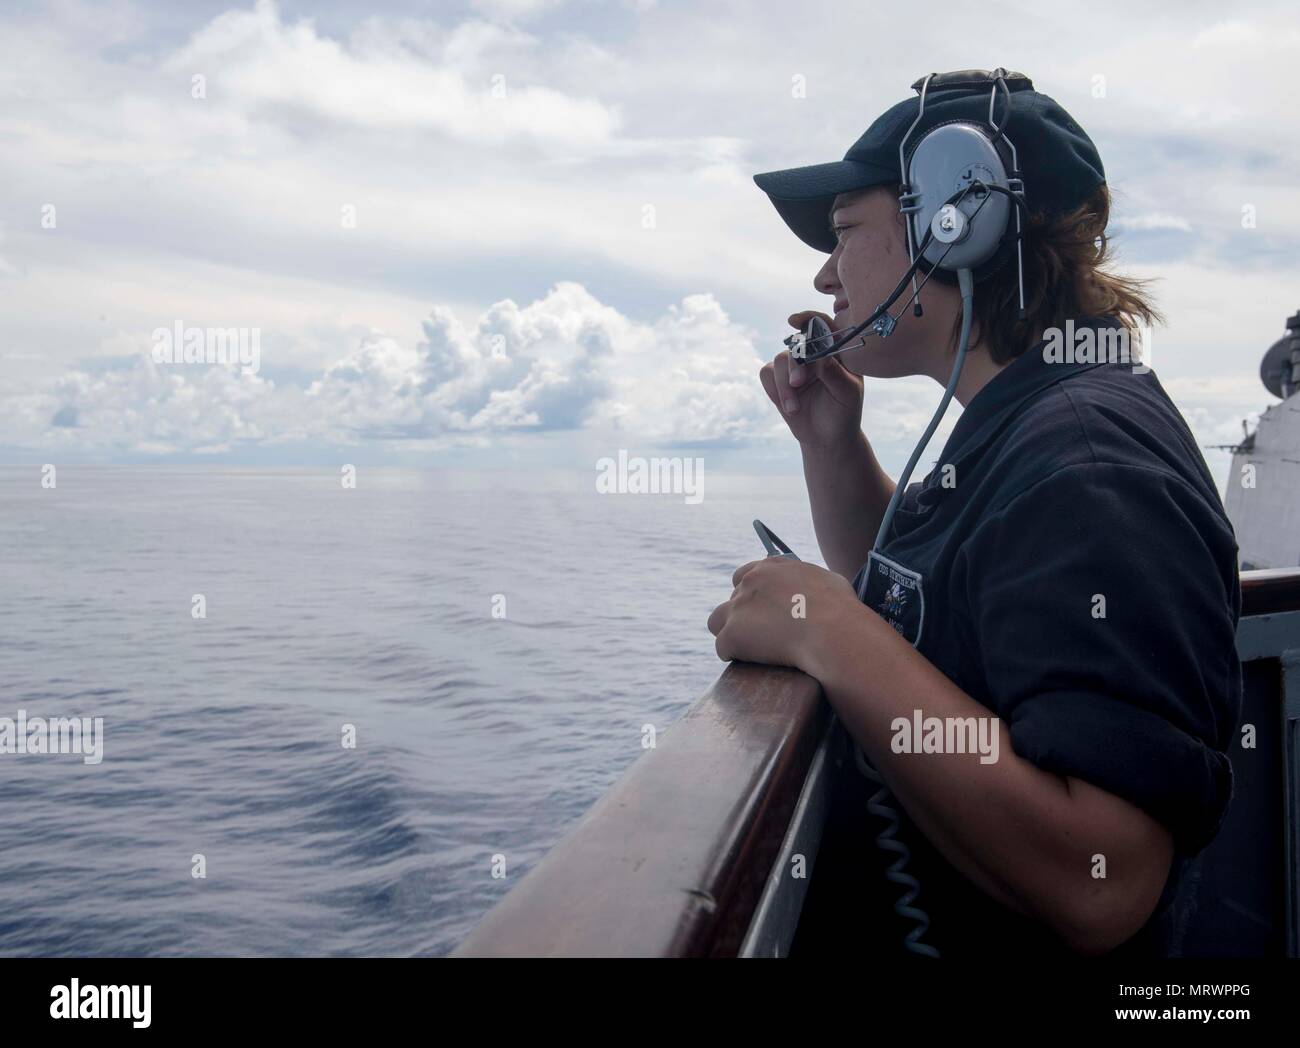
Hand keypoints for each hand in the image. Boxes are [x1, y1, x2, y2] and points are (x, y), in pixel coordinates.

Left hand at [707, 556, 859, 672]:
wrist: (832, 633)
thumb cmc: (840, 609)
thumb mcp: (829, 581)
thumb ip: (812, 581)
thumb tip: (816, 589)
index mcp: (771, 568)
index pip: (745, 575)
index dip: (752, 595)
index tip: (762, 610)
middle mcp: (750, 582)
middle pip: (732, 599)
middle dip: (744, 616)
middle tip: (763, 635)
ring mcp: (738, 608)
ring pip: (716, 620)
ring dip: (729, 633)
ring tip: (747, 649)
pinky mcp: (732, 634)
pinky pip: (722, 648)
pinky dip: (734, 656)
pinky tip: (750, 664)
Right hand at [759, 310, 864, 450]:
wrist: (828, 438)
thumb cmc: (844, 412)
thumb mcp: (847, 393)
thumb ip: (835, 373)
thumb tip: (819, 355)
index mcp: (836, 350)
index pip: (823, 325)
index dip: (808, 319)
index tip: (794, 321)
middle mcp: (813, 354)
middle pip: (797, 344)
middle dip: (795, 363)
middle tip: (797, 383)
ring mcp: (794, 366)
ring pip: (780, 360)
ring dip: (784, 385)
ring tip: (794, 408)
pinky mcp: (778, 381)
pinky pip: (767, 374)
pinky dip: (774, 390)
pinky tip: (789, 407)